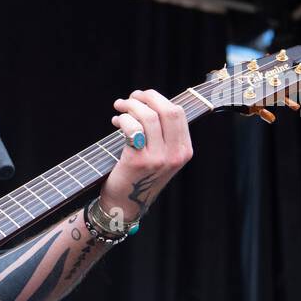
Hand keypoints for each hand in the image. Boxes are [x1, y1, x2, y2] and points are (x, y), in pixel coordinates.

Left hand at [101, 89, 193, 222]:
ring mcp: (158, 158)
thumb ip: (162, 134)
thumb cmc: (139, 176)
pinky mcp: (139, 160)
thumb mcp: (161, 157)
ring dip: (130, 106)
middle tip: (130, 97)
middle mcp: (175, 155)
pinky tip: (116, 121)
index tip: (143, 96)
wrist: (124, 204)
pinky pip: (132, 128)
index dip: (158, 99)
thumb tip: (148, 102)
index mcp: (184, 151)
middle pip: (167, 110)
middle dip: (146, 97)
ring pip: (148, 116)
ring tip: (119, 108)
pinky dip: (122, 119)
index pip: (178, 113)